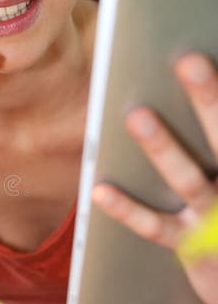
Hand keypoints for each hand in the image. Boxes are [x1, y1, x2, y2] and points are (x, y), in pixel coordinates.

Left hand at [92, 53, 217, 303]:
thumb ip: (209, 141)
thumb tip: (192, 81)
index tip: (199, 56)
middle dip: (208, 99)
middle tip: (189, 61)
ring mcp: (215, 220)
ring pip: (188, 178)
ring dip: (162, 147)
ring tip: (138, 115)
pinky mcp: (191, 247)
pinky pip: (154, 226)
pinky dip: (127, 209)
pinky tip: (98, 188)